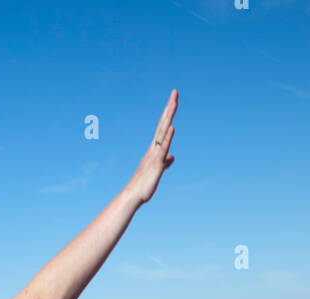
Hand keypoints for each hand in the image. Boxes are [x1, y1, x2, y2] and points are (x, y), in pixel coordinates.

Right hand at [128, 89, 176, 205]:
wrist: (134, 195)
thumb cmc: (145, 184)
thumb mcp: (158, 170)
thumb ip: (165, 161)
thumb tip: (172, 157)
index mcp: (155, 148)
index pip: (163, 126)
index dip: (168, 113)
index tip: (173, 99)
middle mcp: (154, 147)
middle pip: (163, 123)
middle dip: (170, 108)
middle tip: (175, 92)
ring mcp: (155, 154)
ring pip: (163, 132)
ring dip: (169, 117)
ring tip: (174, 103)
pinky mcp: (156, 164)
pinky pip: (162, 148)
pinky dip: (167, 138)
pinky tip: (172, 128)